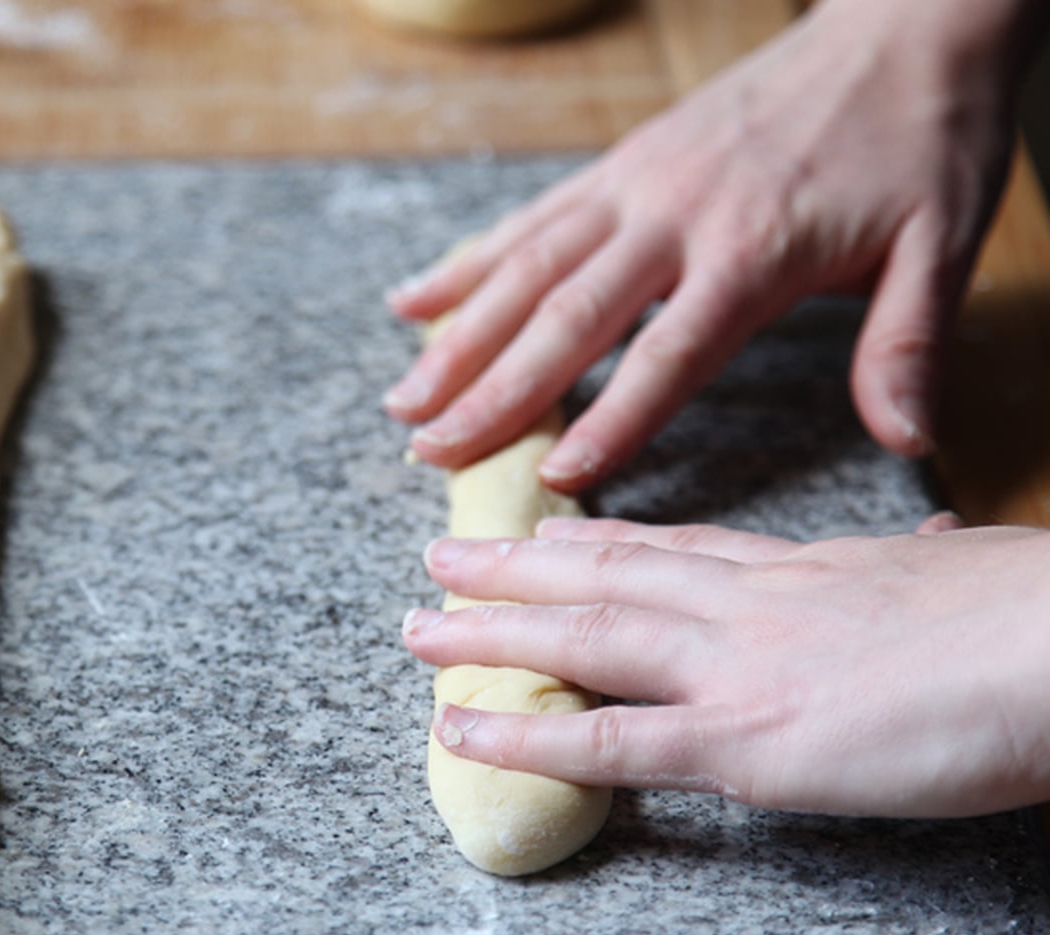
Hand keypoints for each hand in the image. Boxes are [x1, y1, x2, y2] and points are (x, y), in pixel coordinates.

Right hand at [383, 0, 1038, 487]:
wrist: (906, 21)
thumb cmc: (925, 136)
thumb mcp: (941, 242)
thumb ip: (907, 343)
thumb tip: (908, 440)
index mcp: (753, 249)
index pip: (668, 353)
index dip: (610, 420)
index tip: (552, 480)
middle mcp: (675, 216)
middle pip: (567, 314)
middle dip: (493, 389)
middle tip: (427, 447)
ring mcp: (637, 184)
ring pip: (526, 267)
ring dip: (459, 337)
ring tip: (402, 401)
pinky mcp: (622, 162)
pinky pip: (530, 218)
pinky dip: (468, 264)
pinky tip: (413, 302)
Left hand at [401, 514, 1049, 817]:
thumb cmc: (1038, 617)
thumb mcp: (965, 571)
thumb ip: (919, 561)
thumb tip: (925, 537)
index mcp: (804, 571)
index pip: (680, 547)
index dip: (603, 540)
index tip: (548, 529)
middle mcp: (750, 605)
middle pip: (608, 575)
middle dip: (514, 569)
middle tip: (443, 558)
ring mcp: (737, 667)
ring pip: (584, 637)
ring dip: (489, 634)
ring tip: (415, 631)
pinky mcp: (745, 740)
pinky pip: (608, 740)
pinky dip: (525, 733)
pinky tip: (462, 731)